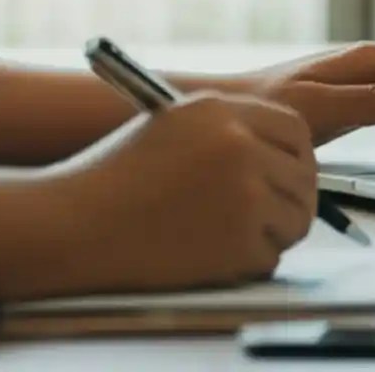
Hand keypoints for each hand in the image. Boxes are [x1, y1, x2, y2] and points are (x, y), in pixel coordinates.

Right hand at [51, 93, 316, 291]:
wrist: (69, 225)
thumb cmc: (112, 179)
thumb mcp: (171, 127)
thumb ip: (228, 130)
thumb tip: (282, 154)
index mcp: (221, 111)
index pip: (295, 130)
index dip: (296, 156)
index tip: (289, 174)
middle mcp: (239, 144)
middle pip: (304, 176)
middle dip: (291, 199)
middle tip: (272, 215)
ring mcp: (244, 193)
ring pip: (296, 217)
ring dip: (272, 233)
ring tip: (227, 236)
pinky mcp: (239, 239)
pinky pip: (270, 256)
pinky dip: (248, 263)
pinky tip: (210, 256)